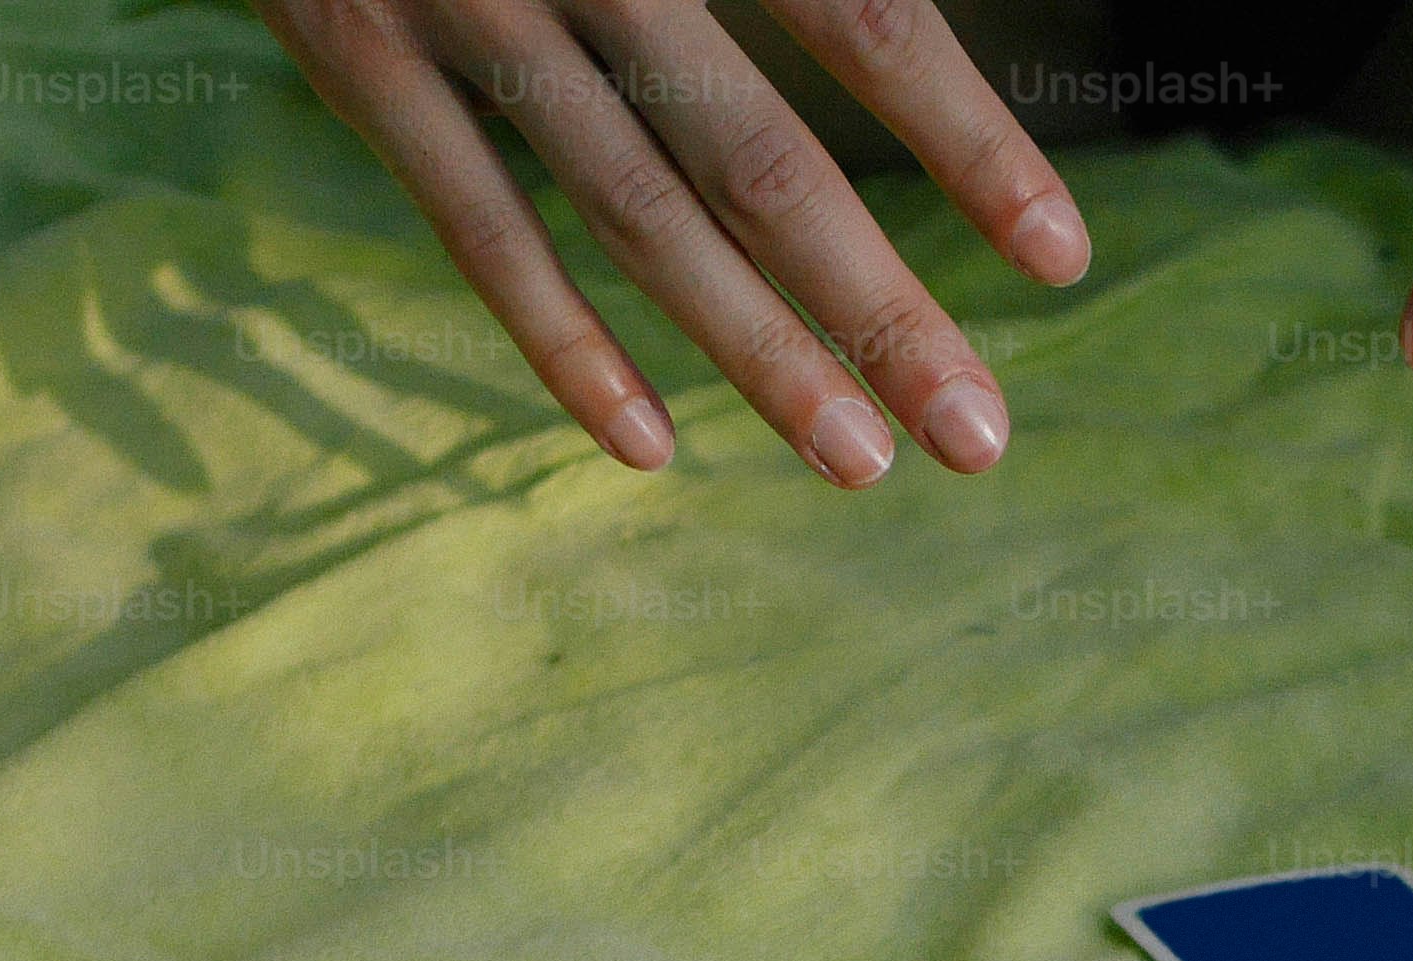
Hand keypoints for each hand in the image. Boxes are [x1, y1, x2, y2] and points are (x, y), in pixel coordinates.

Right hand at [255, 0, 1090, 483]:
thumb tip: (895, 24)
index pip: (863, 15)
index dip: (968, 142)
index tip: (1061, 261)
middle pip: (759, 157)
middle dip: (880, 311)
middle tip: (982, 436)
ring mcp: (458, 2)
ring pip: (633, 212)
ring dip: (755, 355)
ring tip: (862, 462)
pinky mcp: (352, 53)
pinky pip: (472, 224)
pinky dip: (560, 342)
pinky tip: (651, 446)